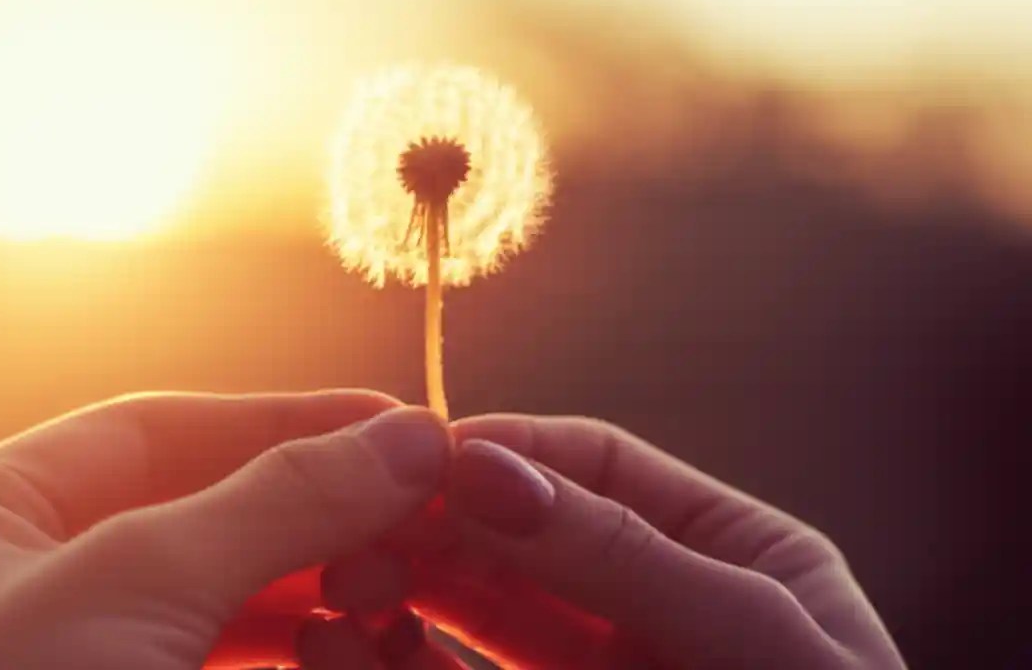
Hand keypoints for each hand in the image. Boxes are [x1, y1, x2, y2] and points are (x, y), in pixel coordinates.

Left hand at [0, 391, 450, 669]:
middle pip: (200, 518)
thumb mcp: (133, 590)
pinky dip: (303, 661)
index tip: (394, 423)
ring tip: (391, 598)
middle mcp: (21, 597)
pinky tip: (356, 655)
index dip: (281, 420)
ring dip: (319, 595)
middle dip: (313, 517)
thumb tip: (408, 437)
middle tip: (420, 519)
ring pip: (225, 609)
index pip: (153, 433)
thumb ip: (275, 501)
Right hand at [309, 415, 904, 668]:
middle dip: (441, 521)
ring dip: (408, 589)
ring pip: (485, 612)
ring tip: (344, 582)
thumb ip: (622, 555)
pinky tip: (355, 646)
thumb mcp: (753, 639)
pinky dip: (408, 662)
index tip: (420, 454)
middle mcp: (655, 606)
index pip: (599, 467)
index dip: (510, 449)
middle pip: (526, 534)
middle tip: (361, 523)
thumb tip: (489, 466)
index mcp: (729, 552)